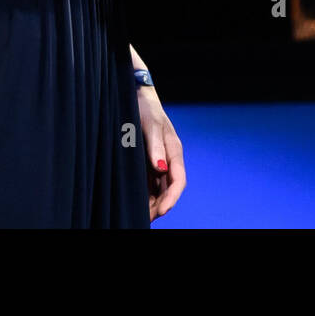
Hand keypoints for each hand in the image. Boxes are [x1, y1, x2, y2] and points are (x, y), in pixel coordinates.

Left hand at [137, 86, 184, 220]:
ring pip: (159, 189)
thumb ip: (155, 147)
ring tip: (139, 217)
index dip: (172, 197)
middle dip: (161, 206)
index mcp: (174, 151)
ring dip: (153, 203)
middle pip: (169, 189)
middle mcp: (168, 159)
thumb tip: (160, 168)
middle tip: (146, 219)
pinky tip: (136, 204)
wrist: (137, 96)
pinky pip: (150, 183)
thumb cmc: (145, 108)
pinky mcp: (148, 162)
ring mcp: (158, 161)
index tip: (162, 211)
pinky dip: (146, 195)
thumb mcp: (150, 125)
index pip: (178, 180)